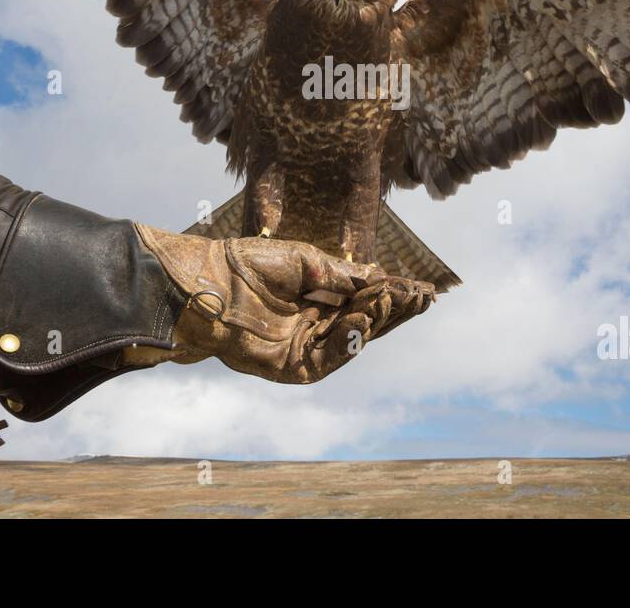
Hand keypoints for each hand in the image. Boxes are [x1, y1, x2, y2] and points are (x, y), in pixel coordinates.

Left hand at [128, 225, 435, 382]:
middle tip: (423, 297)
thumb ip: (342, 275)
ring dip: (377, 322)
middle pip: (366, 321)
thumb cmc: (246, 265)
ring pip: (353, 340)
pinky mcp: (291, 369)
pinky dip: (348, 342)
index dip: (394, 293)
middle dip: (395, 309)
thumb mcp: (305, 261)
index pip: (365, 298)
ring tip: (396, 301)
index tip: (423, 287)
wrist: (206, 283)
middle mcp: (315, 323)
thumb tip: (379, 276)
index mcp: (318, 296)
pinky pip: (329, 358)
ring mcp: (304, 347)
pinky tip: (363, 321)